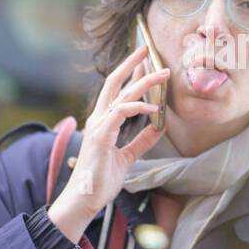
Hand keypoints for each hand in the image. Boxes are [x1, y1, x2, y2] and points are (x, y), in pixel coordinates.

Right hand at [47, 43, 169, 243]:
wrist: (85, 199)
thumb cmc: (101, 179)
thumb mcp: (128, 157)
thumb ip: (142, 141)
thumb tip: (160, 127)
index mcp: (104, 121)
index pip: (117, 90)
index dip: (130, 73)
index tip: (145, 60)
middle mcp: (99, 118)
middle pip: (114, 82)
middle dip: (132, 64)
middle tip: (148, 49)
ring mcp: (99, 125)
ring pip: (122, 94)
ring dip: (144, 82)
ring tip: (163, 74)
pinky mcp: (101, 136)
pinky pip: (120, 113)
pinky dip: (136, 107)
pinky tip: (151, 107)